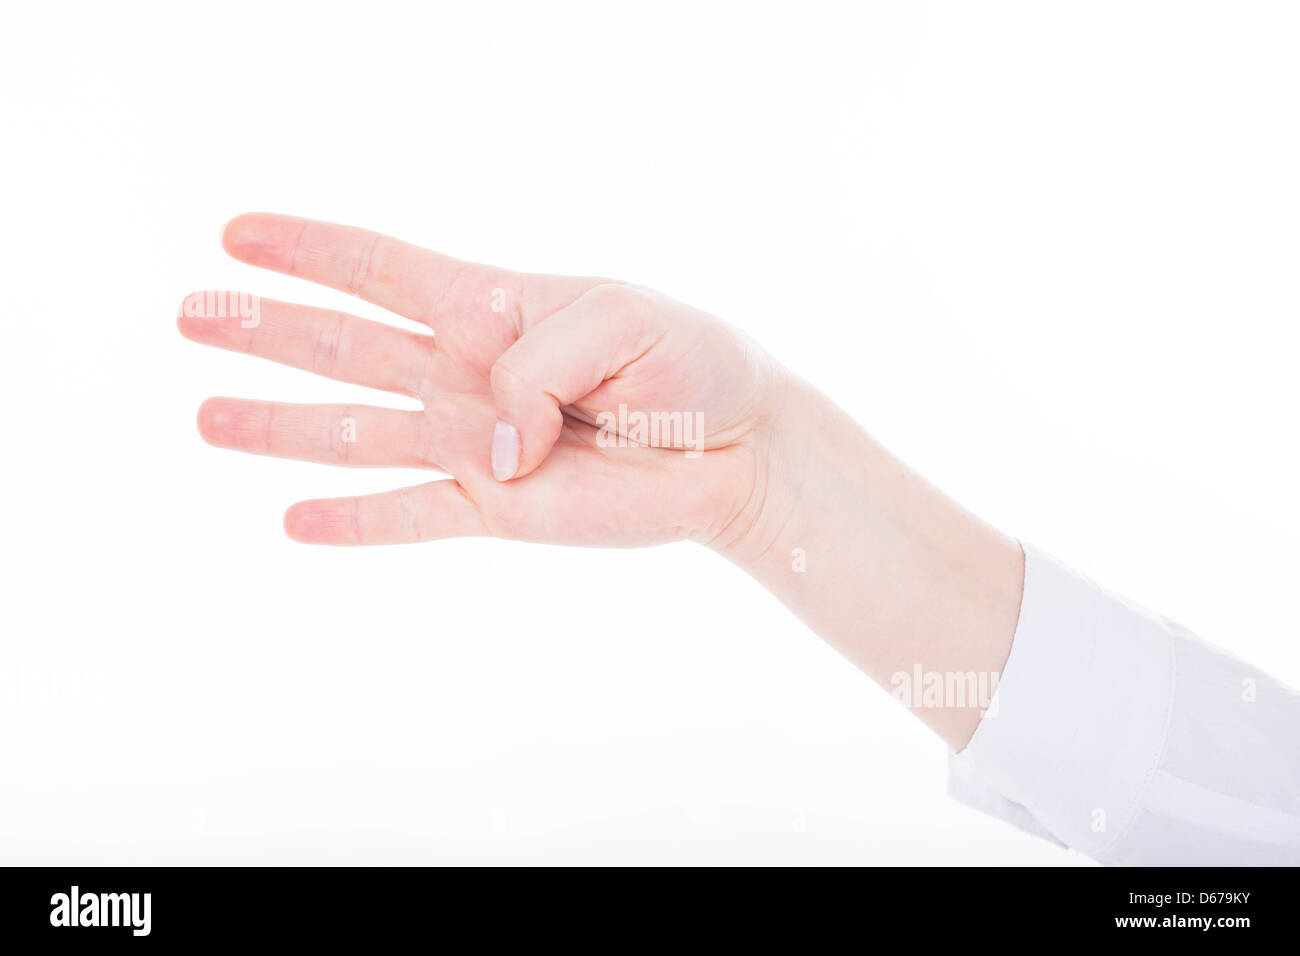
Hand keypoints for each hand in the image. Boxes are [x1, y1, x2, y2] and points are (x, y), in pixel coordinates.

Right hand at [180, 213, 789, 547]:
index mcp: (493, 307)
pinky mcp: (498, 510)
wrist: (736, 447)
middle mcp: (468, 374)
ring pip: (358, 433)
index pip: (384, 269)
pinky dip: (357, 522)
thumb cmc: (689, 364)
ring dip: (281, 427)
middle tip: (189, 314)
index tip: (236, 234)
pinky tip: (295, 521)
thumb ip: (540, 367)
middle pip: (347, 347)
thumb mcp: (623, 323)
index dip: (310, 250)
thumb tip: (488, 447)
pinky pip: (413, 516)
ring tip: (207, 417)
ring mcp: (476, 445)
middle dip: (267, 330)